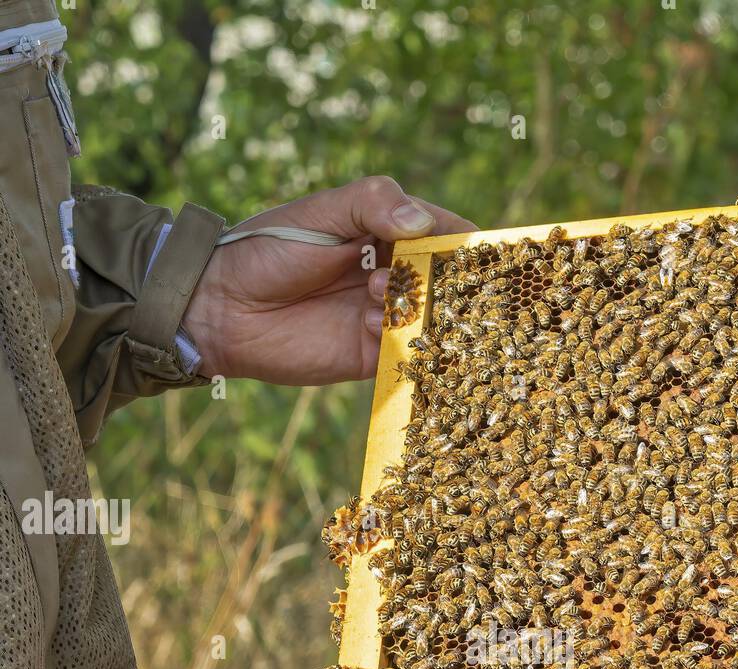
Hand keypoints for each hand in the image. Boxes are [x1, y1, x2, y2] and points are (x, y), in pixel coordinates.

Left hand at [182, 175, 475, 383]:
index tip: (474, 246)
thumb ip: (372, 205)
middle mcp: (396, 275)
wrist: (223, 307)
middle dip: (448, 281)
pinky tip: (375, 325)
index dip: (465, 241)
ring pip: (432, 319)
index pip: (443, 234)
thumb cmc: (268, 249)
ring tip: (376, 294)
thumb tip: (423, 223)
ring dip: (417, 307)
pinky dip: (404, 341)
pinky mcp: (372, 355)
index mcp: (388, 232)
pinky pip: (407, 353)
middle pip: (447, 281)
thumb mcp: (321, 213)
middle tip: (425, 274)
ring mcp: (386, 317)